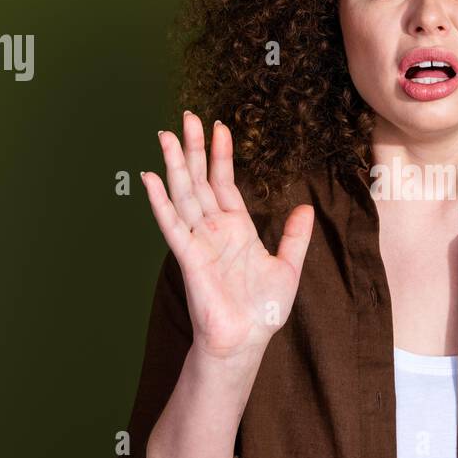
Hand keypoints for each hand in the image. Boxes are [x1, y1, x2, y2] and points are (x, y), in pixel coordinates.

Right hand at [141, 111, 314, 358]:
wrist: (246, 340)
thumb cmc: (262, 311)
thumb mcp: (288, 267)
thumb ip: (294, 237)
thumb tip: (305, 208)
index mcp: (236, 229)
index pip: (224, 183)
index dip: (222, 155)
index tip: (220, 126)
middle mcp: (213, 230)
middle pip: (200, 180)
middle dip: (194, 149)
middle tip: (187, 117)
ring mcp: (198, 241)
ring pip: (183, 194)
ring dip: (175, 165)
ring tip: (167, 135)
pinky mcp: (188, 257)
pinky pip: (172, 224)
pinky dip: (161, 201)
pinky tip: (152, 178)